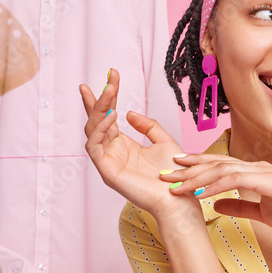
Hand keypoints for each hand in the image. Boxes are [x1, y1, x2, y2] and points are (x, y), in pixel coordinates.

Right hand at [79, 69, 191, 215]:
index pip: (109, 117)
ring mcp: (108, 161)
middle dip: (95, 100)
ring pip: (93, 130)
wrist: (178, 197)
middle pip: (96, 121)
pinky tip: (111, 116)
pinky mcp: (106, 171)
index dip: (108, 96)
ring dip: (98, 109)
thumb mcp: (163, 141)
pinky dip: (100, 129)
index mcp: (124, 146)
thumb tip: (128, 112)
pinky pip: (94, 146)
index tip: (112, 75)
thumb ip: (148, 126)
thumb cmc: (174, 174)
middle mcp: (113, 152)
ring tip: (107, 92)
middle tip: (95, 82)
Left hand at [160, 154, 271, 240]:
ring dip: (197, 177)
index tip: (174, 171)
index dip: (196, 166)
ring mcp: (264, 172)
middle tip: (164, 172)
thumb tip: (216, 206)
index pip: (219, 166)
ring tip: (176, 184)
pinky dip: (216, 186)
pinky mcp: (270, 182)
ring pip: (223, 169)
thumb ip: (239, 206)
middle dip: (188, 168)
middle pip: (216, 163)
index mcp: (255, 173)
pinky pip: (237, 180)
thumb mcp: (261, 213)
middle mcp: (257, 167)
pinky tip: (200, 193)